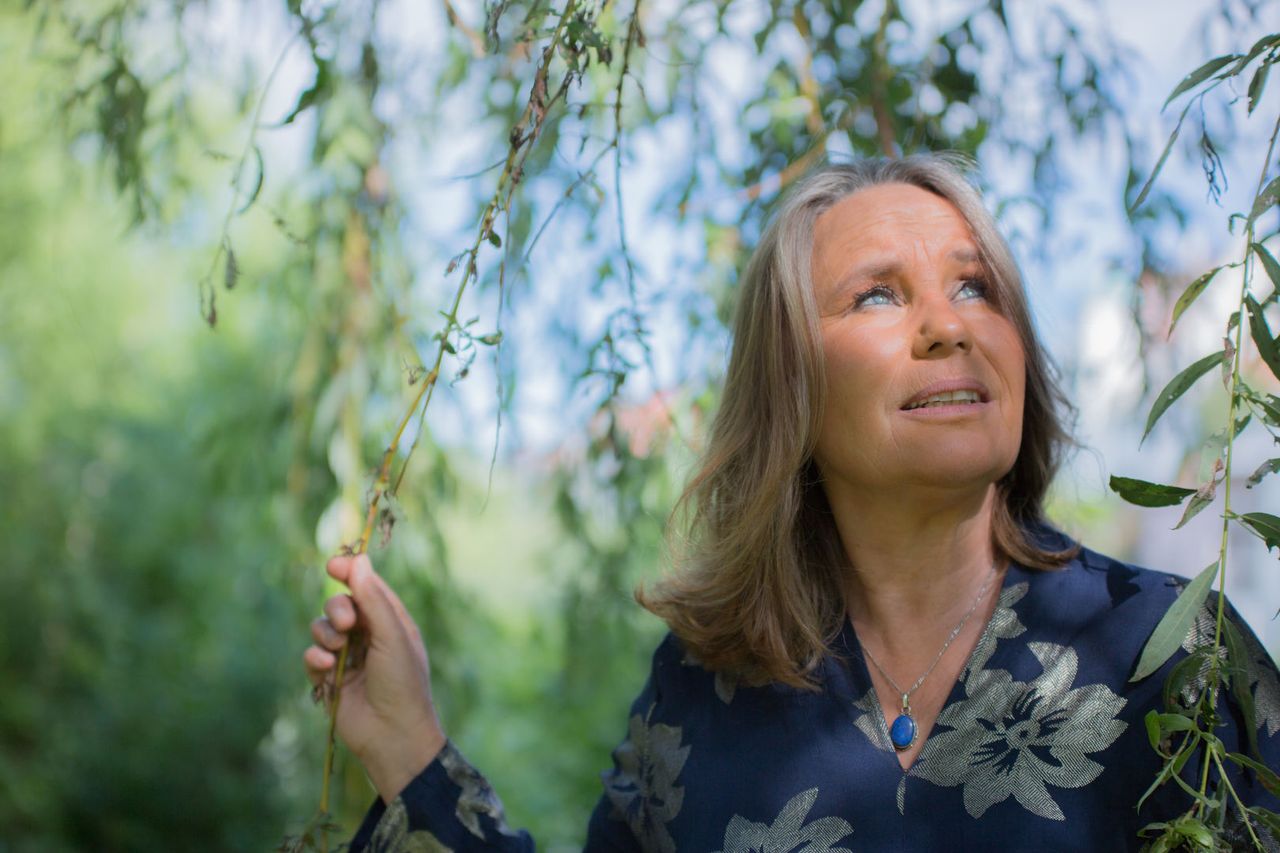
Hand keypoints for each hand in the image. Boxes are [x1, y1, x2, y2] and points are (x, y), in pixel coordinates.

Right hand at [303, 554, 446, 802]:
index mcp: (391, 622)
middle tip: (347, 625)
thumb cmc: (403, 683)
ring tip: (338, 653)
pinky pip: (311, 656)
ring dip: (325, 636)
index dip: (349, 573)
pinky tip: (327, 670)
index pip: (367, 587)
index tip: (332, 565)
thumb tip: (359, 560)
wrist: (392, 734)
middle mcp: (368, 636)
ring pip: (321, 629)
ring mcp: (347, 658)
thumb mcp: (393, 636)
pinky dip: (315, 659)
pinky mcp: (329, 679)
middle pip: (339, 605)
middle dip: (337, 610)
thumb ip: (374, 599)